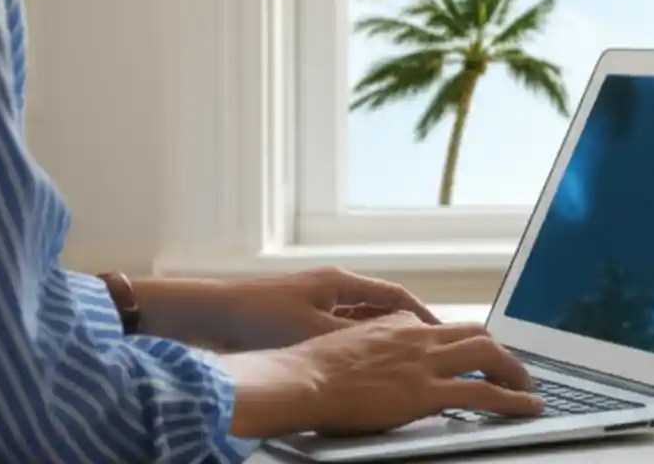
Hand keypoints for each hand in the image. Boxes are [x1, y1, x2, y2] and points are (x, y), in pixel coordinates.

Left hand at [135, 267, 438, 350]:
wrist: (210, 316)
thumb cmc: (257, 315)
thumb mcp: (313, 330)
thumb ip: (353, 339)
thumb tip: (393, 347)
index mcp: (339, 283)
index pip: (395, 296)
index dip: (423, 315)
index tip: (443, 333)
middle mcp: (331, 290)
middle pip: (381, 311)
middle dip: (406, 331)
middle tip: (430, 354)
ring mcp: (315, 305)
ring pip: (361, 325)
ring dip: (380, 342)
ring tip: (402, 365)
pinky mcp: (299, 322)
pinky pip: (340, 336)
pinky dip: (355, 350)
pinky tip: (361, 370)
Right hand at [223, 312, 543, 437]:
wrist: (302, 380)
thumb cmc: (309, 372)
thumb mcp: (341, 347)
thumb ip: (365, 348)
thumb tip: (365, 362)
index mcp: (394, 326)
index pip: (440, 328)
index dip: (461, 342)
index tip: (470, 353)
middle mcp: (416, 336)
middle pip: (474, 334)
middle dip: (498, 351)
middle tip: (511, 368)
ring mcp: (426, 362)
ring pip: (489, 355)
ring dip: (514, 371)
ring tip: (528, 388)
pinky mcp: (429, 391)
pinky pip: (486, 393)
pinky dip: (514, 400)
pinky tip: (529, 407)